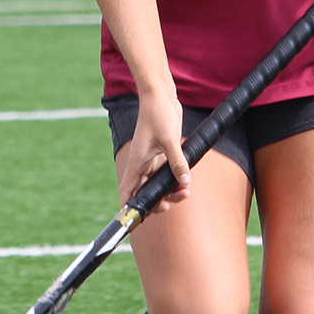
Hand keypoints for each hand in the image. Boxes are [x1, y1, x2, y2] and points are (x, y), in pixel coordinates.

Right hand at [118, 93, 190, 211]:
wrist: (161, 96)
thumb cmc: (159, 115)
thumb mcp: (170, 140)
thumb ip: (177, 162)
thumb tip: (184, 182)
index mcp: (136, 162)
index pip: (128, 190)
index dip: (129, 206)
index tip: (136, 218)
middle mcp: (141, 163)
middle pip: (145, 191)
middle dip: (158, 201)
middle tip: (172, 204)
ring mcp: (151, 158)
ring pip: (157, 183)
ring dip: (169, 191)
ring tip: (185, 192)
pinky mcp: (161, 152)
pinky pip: (165, 172)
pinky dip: (174, 178)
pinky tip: (185, 180)